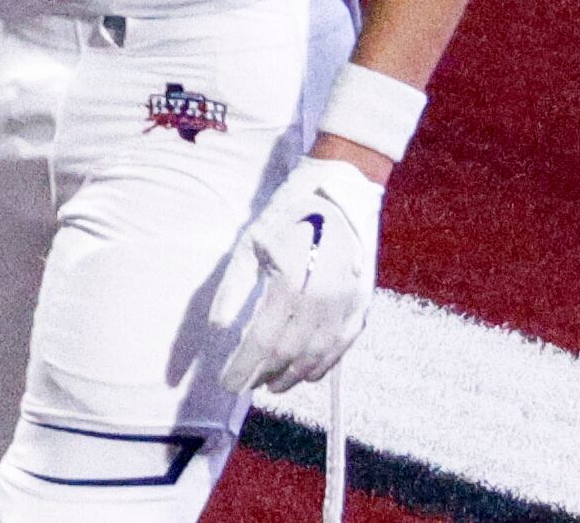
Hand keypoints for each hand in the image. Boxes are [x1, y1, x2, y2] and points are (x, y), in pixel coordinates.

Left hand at [213, 155, 383, 392]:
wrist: (340, 194)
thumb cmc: (287, 215)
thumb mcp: (250, 243)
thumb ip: (233, 287)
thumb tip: (218, 327)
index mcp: (291, 285)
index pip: (262, 341)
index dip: (243, 366)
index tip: (227, 384)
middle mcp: (322, 302)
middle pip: (289, 355)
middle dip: (264, 375)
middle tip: (246, 384)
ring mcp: (346, 307)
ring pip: (317, 358)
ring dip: (292, 377)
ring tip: (271, 385)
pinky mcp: (361, 306)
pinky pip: (341, 349)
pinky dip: (323, 367)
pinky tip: (306, 375)